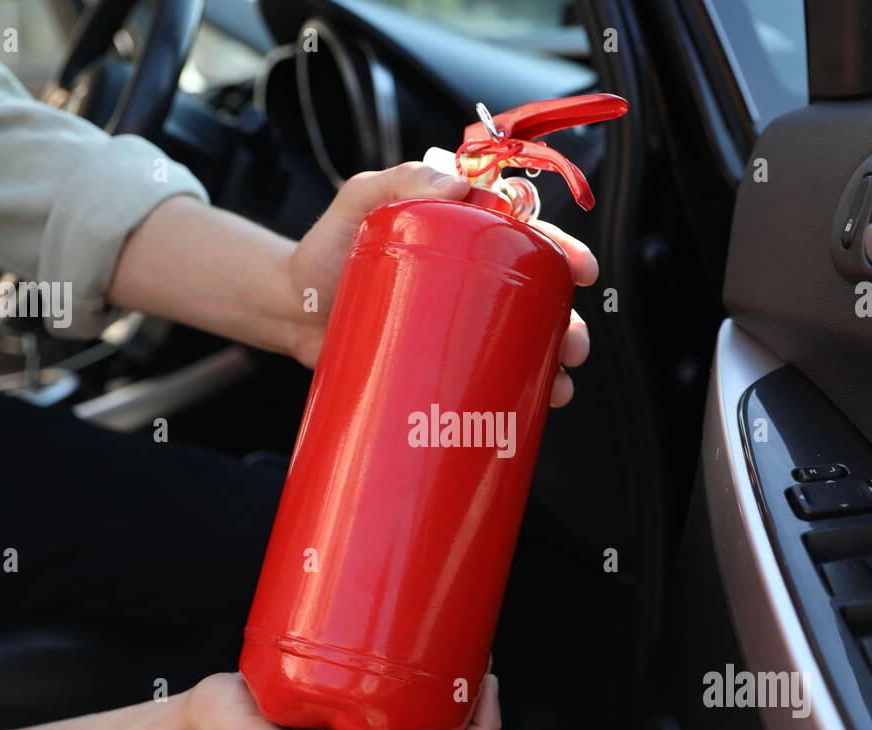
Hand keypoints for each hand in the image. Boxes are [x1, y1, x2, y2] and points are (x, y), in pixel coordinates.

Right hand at [182, 671, 500, 729]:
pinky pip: (402, 704)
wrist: (198, 722)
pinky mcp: (352, 714)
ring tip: (453, 641)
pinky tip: (417, 641)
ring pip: (430, 725)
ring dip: (452, 690)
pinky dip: (422, 677)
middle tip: (473, 651)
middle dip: (475, 706)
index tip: (482, 686)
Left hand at [285, 162, 598, 407]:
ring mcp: (457, 326)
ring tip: (558, 386)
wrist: (289, 310)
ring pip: (522, 344)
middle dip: (569, 323)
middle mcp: (469, 281)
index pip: (526, 240)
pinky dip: (517, 395)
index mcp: (463, 236)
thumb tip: (452, 183)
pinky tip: (533, 408)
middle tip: (574, 344)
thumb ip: (397, 180)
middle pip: (536, 299)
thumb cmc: (325, 250)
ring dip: (553, 365)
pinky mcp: (440, 364)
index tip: (582, 270)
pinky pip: (488, 378)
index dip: (562, 252)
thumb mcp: (358, 201)